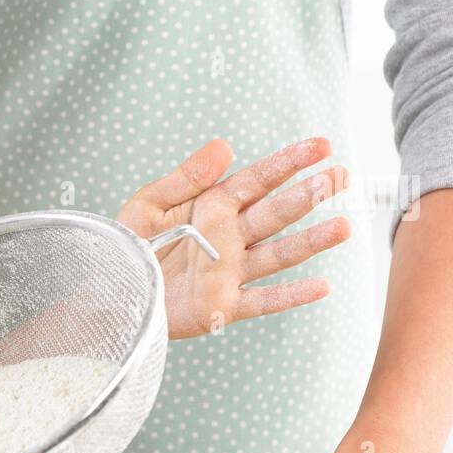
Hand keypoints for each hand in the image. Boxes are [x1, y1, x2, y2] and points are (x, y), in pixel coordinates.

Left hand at [115, 137, 350, 337]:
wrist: (108, 294)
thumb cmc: (127, 247)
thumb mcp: (148, 205)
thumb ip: (186, 179)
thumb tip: (223, 145)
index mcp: (211, 207)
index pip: (257, 180)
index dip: (288, 163)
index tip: (321, 146)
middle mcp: (228, 238)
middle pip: (276, 213)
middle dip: (309, 194)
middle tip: (341, 177)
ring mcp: (230, 272)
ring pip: (277, 254)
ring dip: (310, 241)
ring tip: (344, 226)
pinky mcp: (223, 306)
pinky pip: (263, 300)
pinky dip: (290, 296)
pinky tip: (322, 286)